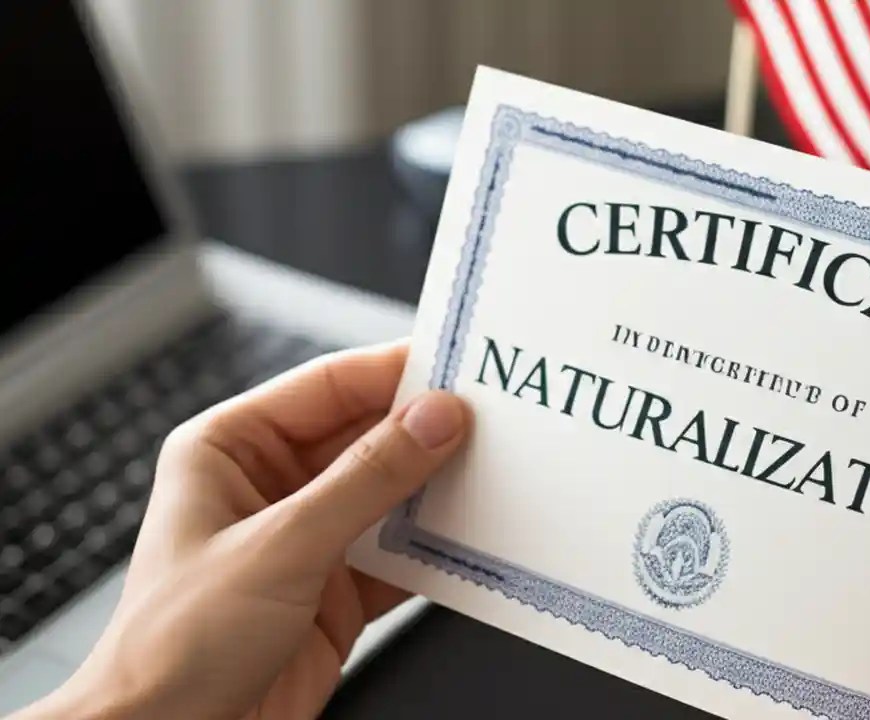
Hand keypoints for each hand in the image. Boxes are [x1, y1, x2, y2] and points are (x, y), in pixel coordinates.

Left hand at [15, 341, 468, 719]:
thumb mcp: (281, 546)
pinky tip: (472, 538)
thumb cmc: (172, 647)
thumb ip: (366, 480)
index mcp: (231, 449)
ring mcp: (310, 538)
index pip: (327, 387)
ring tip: (494, 475)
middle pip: (368, 436)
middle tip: (492, 422)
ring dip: (438, 489)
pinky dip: (438, 547)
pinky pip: (403, 552)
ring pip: (392, 493)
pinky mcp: (339, 589)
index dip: (394, 372)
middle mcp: (272, 486)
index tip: (457, 367)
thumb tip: (433, 420)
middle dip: (427, 432)